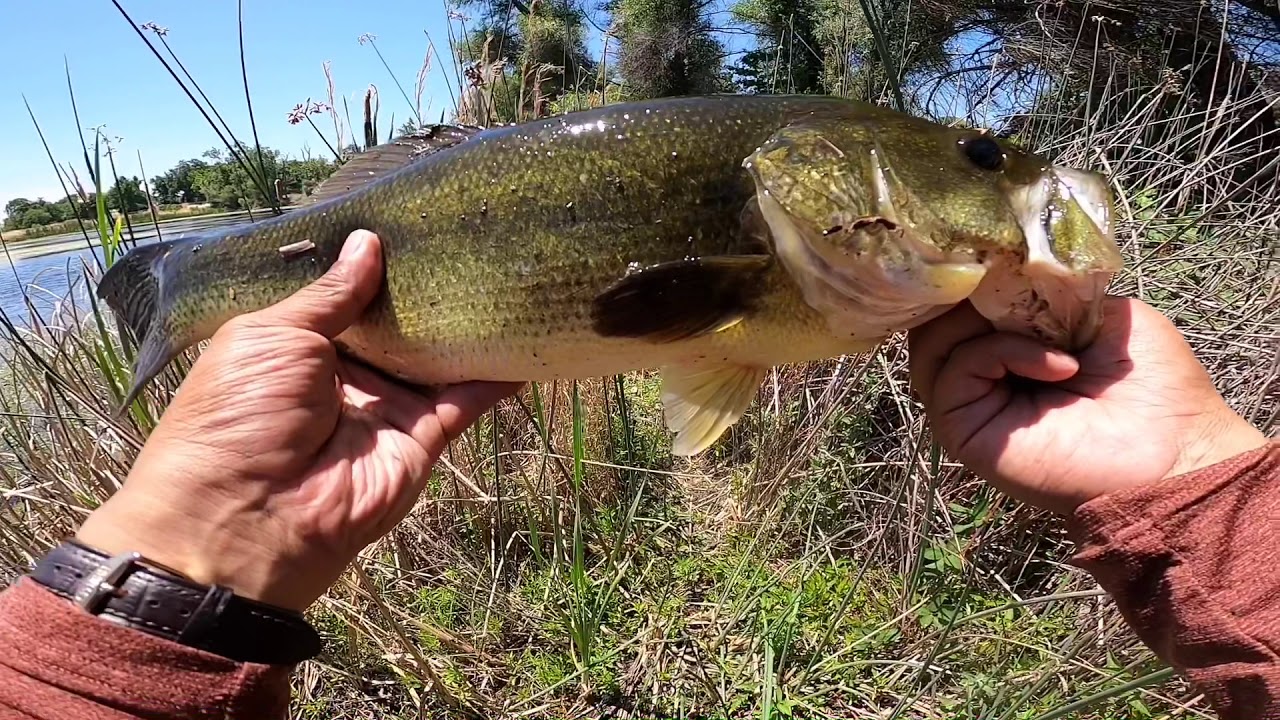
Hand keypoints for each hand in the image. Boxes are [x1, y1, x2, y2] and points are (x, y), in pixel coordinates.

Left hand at [77, 230, 521, 609]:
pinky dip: (494, 374)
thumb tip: (368, 242)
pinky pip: (464, 399)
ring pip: (435, 356)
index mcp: (295, 347)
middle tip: (467, 233)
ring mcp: (386, 408)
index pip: (343, 297)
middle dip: (425, 287)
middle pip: (396, 324)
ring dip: (465, 323)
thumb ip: (330, 294)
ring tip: (505, 270)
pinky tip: (526, 339)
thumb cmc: (241, 415)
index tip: (408, 221)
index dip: (370, 265)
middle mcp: (344, 376)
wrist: (250, 520)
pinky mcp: (421, 438)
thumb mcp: (273, 335)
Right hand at [908, 297, 1267, 514]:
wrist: (1172, 453)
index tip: (993, 249)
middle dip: (964, 291)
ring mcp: (967, 403)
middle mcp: (981, 374)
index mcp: (1010, 344)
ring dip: (976, 319)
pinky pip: (956, 371)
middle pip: (930, 320)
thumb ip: (1048, 288)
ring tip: (1037, 327)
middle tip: (1007, 284)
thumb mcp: (1103, 310)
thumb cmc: (1153, 386)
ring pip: (928, 344)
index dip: (970, 272)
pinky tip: (1058, 365)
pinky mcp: (961, 429)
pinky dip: (1002, 352)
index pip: (959, 301)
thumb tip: (999, 266)